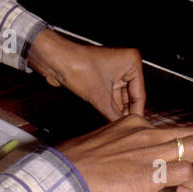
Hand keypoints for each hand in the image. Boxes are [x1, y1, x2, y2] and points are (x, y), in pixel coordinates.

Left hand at [28, 28, 145, 120]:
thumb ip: (114, 115)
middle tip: (125, 131)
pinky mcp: (100, 78)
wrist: (54, 60)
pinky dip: (107, 108)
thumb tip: (123, 129)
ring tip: (116, 129)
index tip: (136, 128)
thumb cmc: (76, 66)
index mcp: (131, 62)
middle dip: (124, 113)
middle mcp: (124, 65)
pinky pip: (108, 96)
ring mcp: (112, 72)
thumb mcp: (99, 96)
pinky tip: (108, 121)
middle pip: (129, 97)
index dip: (136, 113)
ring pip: (118, 98)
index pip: (139, 94)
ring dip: (115, 112)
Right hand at [57, 113, 192, 191]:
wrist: (66, 176)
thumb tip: (136, 166)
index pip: (172, 130)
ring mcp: (150, 150)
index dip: (185, 148)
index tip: (184, 165)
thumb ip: (126, 150)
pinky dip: (192, 184)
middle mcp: (147, 132)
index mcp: (134, 124)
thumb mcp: (105, 146)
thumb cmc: (77, 165)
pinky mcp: (151, 171)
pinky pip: (187, 172)